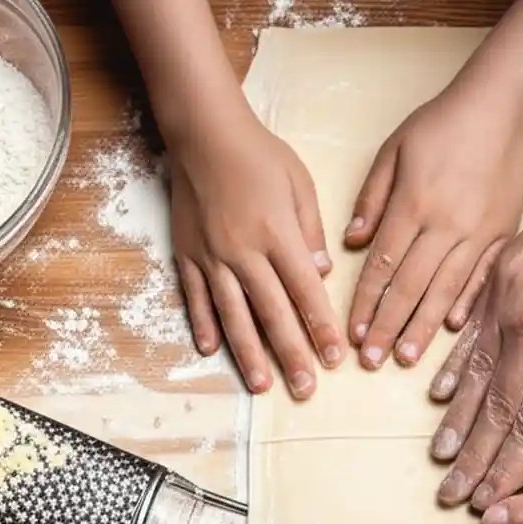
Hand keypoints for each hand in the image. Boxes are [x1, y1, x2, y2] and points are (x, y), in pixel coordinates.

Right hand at [170, 119, 343, 397]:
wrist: (204, 133)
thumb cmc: (259, 155)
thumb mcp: (300, 184)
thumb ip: (311, 232)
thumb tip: (322, 274)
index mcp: (277, 234)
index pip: (305, 291)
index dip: (320, 328)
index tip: (335, 359)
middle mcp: (243, 251)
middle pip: (271, 313)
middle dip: (291, 354)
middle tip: (304, 390)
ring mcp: (211, 256)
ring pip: (232, 314)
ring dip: (248, 353)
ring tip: (261, 385)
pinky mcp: (187, 254)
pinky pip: (196, 296)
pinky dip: (202, 324)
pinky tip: (210, 350)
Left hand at [345, 86, 522, 368]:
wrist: (504, 106)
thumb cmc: (442, 122)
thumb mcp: (393, 149)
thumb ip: (372, 198)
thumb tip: (352, 242)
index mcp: (414, 205)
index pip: (383, 266)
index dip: (366, 303)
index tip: (352, 333)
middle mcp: (446, 226)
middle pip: (411, 288)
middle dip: (388, 327)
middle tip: (371, 362)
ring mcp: (480, 234)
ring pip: (446, 291)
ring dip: (422, 328)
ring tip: (405, 359)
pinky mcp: (504, 234)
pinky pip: (483, 278)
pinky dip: (467, 305)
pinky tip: (452, 330)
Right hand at [430, 161, 522, 508]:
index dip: (507, 470)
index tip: (487, 501)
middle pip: (496, 412)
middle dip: (473, 460)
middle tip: (451, 495)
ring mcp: (509, 304)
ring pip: (474, 376)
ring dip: (456, 422)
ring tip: (439, 456)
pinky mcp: (499, 276)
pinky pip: (469, 333)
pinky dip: (452, 367)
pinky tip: (439, 393)